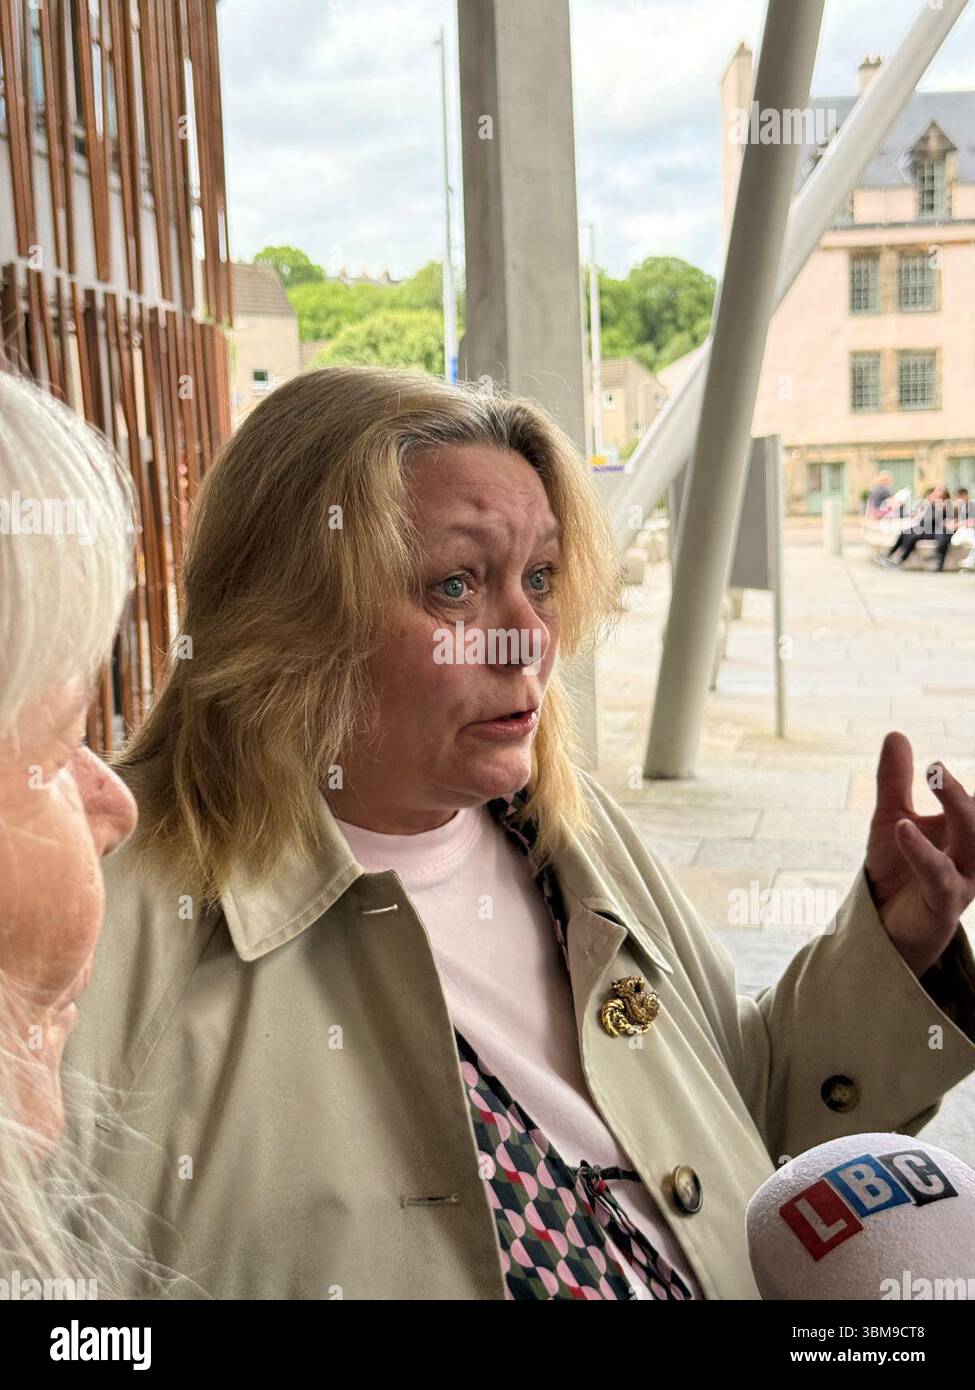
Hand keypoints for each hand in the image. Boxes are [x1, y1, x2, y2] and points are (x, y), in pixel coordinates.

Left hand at [865, 732, 974, 976]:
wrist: (883, 925)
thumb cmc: (897, 870)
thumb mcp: (891, 817)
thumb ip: (895, 780)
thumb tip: (897, 734)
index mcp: (964, 828)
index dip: (961, 786)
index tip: (941, 763)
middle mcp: (971, 852)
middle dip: (963, 793)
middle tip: (936, 767)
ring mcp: (963, 878)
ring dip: (960, 809)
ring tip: (936, 778)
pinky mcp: (944, 903)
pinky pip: (939, 874)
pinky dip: (922, 850)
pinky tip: (902, 827)